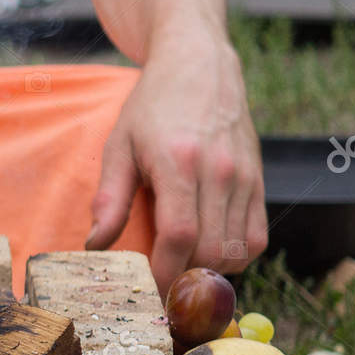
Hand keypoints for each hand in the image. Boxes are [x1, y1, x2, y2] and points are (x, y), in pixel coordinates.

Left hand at [86, 35, 266, 293]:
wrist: (199, 66)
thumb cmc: (152, 106)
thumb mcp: (119, 145)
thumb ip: (110, 198)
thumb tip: (95, 244)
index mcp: (179, 163)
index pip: (179, 236)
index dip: (163, 271)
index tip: (146, 289)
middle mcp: (219, 172)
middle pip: (211, 250)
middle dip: (184, 277)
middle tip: (159, 284)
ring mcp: (245, 177)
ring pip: (238, 250)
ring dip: (209, 270)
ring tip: (181, 267)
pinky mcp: (260, 181)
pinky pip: (257, 238)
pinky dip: (235, 257)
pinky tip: (209, 253)